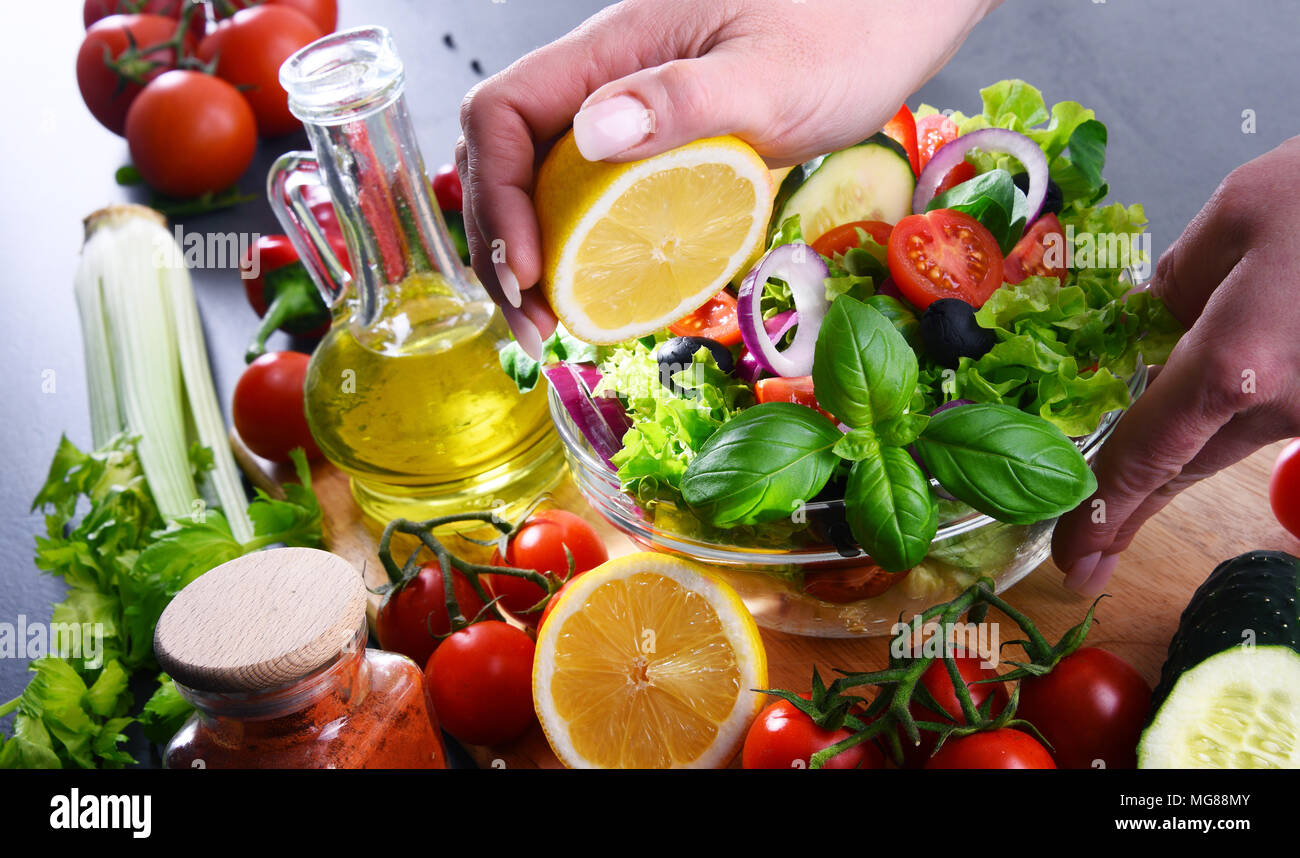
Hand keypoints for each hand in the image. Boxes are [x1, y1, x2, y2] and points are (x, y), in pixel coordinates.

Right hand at [456, 0, 998, 356]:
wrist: (892, 20)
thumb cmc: (847, 28)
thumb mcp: (769, 73)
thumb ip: (683, 97)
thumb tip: (591, 133)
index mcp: (611, 50)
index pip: (502, 114)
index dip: (497, 195)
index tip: (530, 268)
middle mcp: (605, 84)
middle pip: (507, 162)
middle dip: (504, 248)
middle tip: (538, 326)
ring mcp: (629, 121)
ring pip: (543, 189)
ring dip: (534, 261)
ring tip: (554, 327)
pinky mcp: (660, 154)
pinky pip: (594, 203)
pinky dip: (583, 255)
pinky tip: (600, 301)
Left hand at [1052, 136, 1299, 594]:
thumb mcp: (1233, 221)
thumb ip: (1172, 290)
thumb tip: (1133, 334)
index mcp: (1236, 363)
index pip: (1149, 452)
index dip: (1104, 510)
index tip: (1073, 562)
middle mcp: (1284, 405)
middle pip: (1185, 465)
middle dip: (1130, 506)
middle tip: (1086, 553)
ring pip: (1226, 445)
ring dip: (1173, 458)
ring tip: (1119, 492)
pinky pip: (1267, 421)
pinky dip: (1223, 423)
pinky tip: (1191, 416)